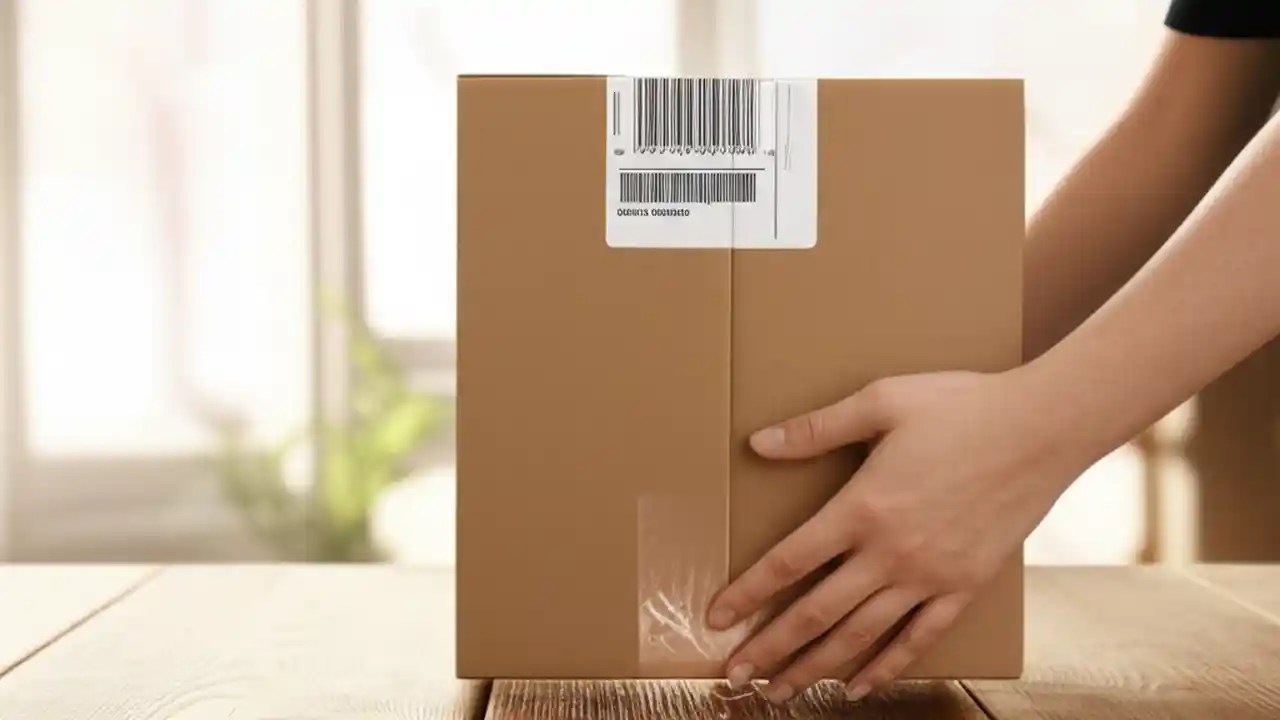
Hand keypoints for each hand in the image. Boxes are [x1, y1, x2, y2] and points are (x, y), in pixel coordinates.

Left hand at [706, 370, 1091, 703]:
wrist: (1043, 429)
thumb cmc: (960, 406)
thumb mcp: (881, 401)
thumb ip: (816, 428)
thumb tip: (758, 442)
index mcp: (861, 507)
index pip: (788, 562)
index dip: (748, 594)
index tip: (717, 617)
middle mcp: (890, 552)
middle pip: (816, 613)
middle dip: (771, 648)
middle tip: (736, 676)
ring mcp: (929, 575)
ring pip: (861, 636)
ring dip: (817, 666)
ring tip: (782, 692)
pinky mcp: (965, 586)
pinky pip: (920, 638)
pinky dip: (888, 666)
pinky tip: (861, 686)